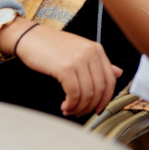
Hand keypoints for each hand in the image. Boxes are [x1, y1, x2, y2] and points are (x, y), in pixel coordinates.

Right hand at [1, 17, 121, 116]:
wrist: (30, 37)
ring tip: (69, 110)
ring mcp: (79, 60)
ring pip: (87, 94)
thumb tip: (118, 73)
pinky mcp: (65, 67)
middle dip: (91, 106)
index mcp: (97, 49)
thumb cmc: (52, 46)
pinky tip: (64, 106)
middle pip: (100, 89)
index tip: (97, 109)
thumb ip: (98, 63)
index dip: (106, 99)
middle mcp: (91, 53)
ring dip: (79, 107)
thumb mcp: (79, 51)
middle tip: (80, 113)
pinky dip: (71, 104)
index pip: (110, 80)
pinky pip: (74, 93)